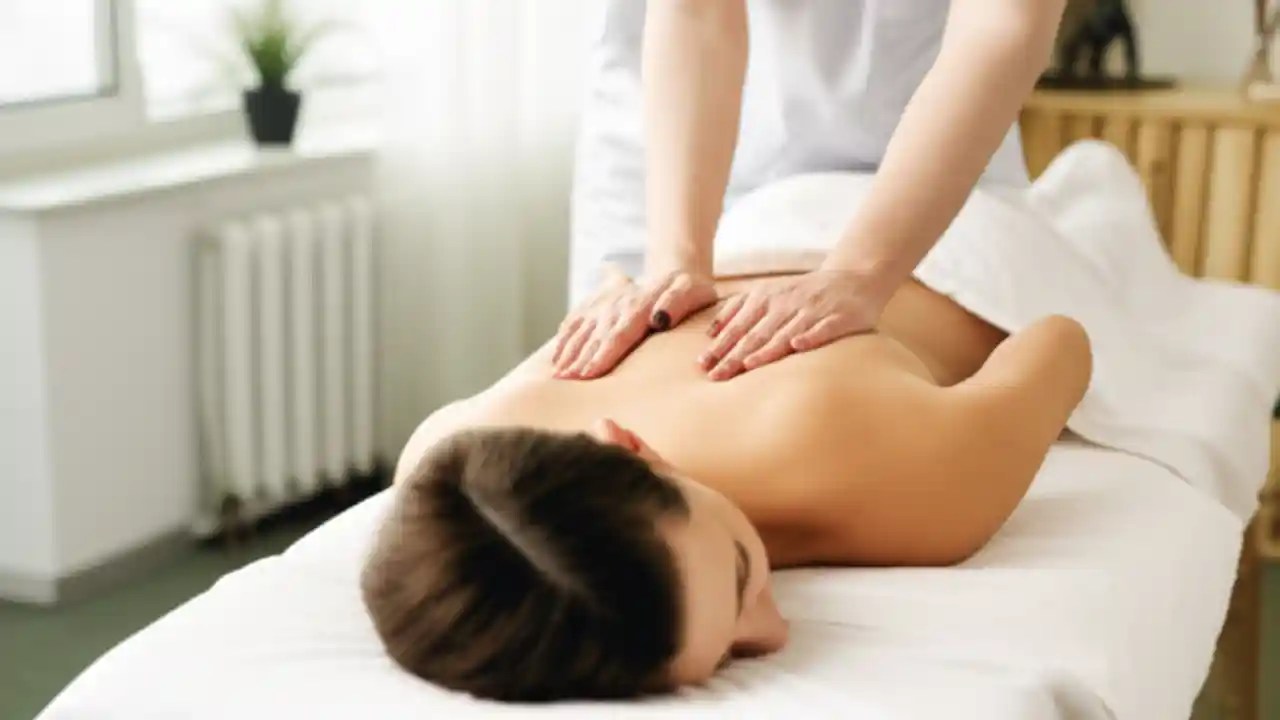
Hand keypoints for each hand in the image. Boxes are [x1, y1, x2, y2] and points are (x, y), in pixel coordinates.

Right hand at [553, 268, 716, 378]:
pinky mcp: (594, 303)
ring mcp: (603, 303)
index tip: (589, 373)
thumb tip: (660, 318)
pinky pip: (574, 321)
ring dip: (568, 352)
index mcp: (640, 305)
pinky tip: (556, 358)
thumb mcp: (694, 291)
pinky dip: (563, 339)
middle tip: (566, 380)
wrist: (672, 271)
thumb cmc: (689, 290)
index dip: (603, 355)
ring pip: (581, 330)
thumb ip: (678, 302)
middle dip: (579, 360)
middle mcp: (617, 304)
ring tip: (557, 374)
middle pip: (595, 337)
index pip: (618, 335)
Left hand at [699, 269, 886, 380]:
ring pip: (785, 332)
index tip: (702, 366)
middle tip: (716, 377)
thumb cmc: (804, 292)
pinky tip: (798, 346)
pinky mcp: (840, 317)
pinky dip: (810, 336)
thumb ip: (739, 309)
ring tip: (747, 365)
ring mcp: (813, 310)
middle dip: (735, 356)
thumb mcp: (769, 293)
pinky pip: (823, 329)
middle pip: (757, 334)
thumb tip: (711, 332)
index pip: (739, 326)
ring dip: (766, 350)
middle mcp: (787, 303)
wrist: (854, 278)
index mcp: (767, 298)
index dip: (720, 346)